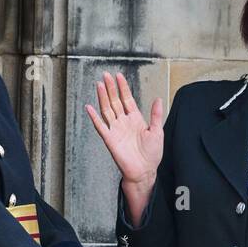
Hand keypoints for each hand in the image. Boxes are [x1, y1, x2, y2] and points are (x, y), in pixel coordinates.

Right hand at [85, 71, 163, 186]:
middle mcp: (124, 122)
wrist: (145, 171)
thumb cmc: (152, 154)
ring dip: (103, 98)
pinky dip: (94, 117)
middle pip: (115, 101)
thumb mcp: (157, 132)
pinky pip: (100, 126)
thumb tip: (158, 99)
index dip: (123, 88)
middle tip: (106, 75)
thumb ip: (156, 116)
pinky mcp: (110, 140)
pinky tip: (89, 107)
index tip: (118, 76)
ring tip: (99, 85)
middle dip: (111, 88)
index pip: (127, 99)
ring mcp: (116, 130)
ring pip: (107, 110)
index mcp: (135, 119)